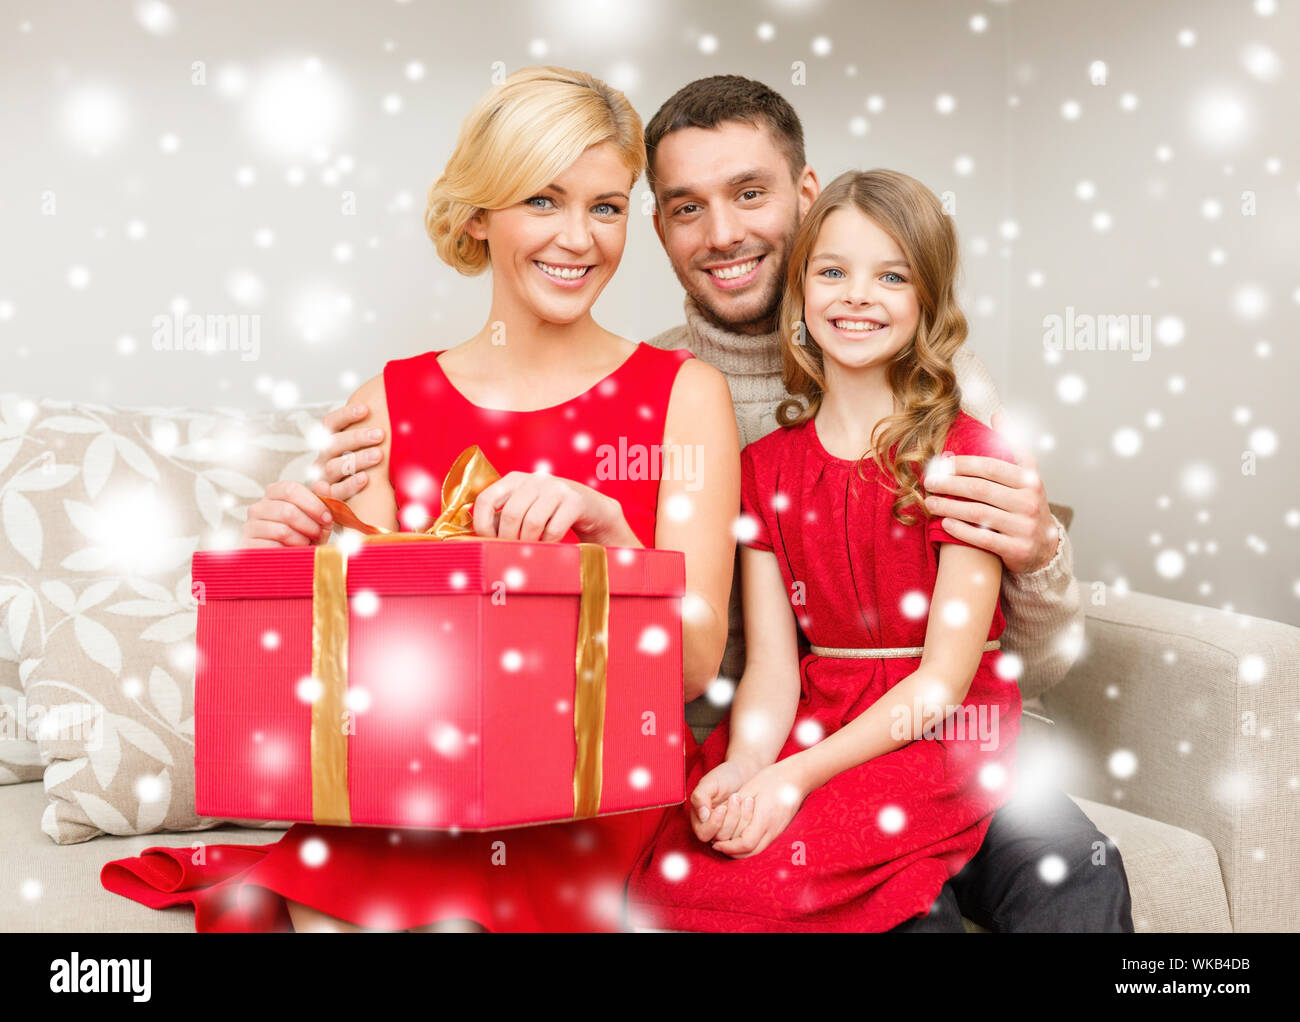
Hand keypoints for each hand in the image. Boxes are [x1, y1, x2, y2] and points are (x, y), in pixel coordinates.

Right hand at [242, 480, 333, 546]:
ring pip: (282, 531)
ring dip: (302, 540)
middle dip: (310, 525)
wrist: (290, 562)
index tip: (327, 518)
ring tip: (306, 544)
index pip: (291, 489)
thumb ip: (322, 500)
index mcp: (274, 494)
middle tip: (318, 534)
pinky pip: (274, 548)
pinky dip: (289, 552)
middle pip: (288, 511)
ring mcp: (250, 527)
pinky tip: (293, 552)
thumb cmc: (304, 536)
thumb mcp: (317, 518)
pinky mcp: (248, 546)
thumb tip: (323, 486)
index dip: (313, 504)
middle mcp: (258, 507)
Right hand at [308, 403, 384, 502]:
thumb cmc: (372, 467)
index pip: (331, 423)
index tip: (366, 409)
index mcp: (331, 441)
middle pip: (333, 443)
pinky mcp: (328, 498)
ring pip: (335, 466)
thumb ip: (377, 431)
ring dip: (357, 459)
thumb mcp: (371, 447)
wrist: (362, 503)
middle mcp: (324, 458)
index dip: (346, 415)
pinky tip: (365, 479)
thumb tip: (399, 402)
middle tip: (380, 434)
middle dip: (357, 437)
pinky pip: (336, 492)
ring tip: (379, 455)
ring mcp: (324, 478)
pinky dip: (350, 485)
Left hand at [471, 471, 624, 543]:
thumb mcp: (524, 509)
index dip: (483, 525)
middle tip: (512, 552)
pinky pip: (554, 529)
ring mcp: (556, 488)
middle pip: (511, 515)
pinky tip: (549, 544)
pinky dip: (549, 543)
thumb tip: (470, 541)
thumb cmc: (550, 514)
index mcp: (514, 479)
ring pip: (532, 523)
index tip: (488, 542)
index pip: (485, 499)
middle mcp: (534, 479)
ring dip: (529, 542)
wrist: (593, 509)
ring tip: (531, 549)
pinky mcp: (575, 501)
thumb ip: (501, 519)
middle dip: (509, 539)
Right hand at [689, 758, 761, 843]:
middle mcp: (712, 827)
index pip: (703, 833)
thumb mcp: (710, 782)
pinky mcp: (741, 829)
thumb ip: (700, 796)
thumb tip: (702, 815)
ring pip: (733, 838)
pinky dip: (749, 821)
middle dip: (730, 820)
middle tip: (736, 799)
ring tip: (745, 799)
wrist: (744, 772)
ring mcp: (727, 829)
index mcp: (700, 818)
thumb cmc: (725, 775)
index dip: (713, 824)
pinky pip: (745, 835)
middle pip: (719, 838)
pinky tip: (751, 805)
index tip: (722, 808)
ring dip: (741, 819)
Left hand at [710, 757, 809, 858]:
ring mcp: (777, 831)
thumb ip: (734, 807)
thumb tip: (718, 818)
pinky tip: (739, 836)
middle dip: (731, 852)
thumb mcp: (749, 789)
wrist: (797, 777)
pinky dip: (748, 845)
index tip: (715, 843)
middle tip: (717, 844)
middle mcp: (772, 830)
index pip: (745, 843)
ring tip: (726, 842)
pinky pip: (761, 844)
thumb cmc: (772, 779)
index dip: (728, 847)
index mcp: (764, 819)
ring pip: (756, 851)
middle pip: (750, 852)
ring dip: (740, 850)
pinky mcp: (778, 830)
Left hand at [921, 410, 1058, 573]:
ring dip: (950, 507)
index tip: (941, 463)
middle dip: (950, 484)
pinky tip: (945, 523)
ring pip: (979, 513)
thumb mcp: (1026, 474)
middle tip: (929, 482)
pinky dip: (962, 530)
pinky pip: (983, 538)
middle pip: (981, 489)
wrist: (1044, 547)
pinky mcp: (1016, 550)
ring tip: (930, 503)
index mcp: (1030, 480)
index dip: (964, 464)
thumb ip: (1012, 445)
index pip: (991, 467)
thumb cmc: (1025, 504)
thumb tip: (997, 414)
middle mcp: (1029, 502)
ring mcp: (1024, 527)